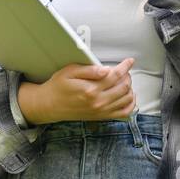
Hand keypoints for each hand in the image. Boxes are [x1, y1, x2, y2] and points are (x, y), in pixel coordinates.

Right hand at [20, 58, 136, 124]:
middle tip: (124, 70)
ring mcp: (101, 111)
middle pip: (123, 87)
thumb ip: (89, 70)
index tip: (129, 61)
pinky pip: (123, 113)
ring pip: (126, 99)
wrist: (49, 105)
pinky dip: (130, 105)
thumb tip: (105, 69)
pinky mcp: (101, 117)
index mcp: (90, 89)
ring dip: (130, 88)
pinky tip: (127, 96)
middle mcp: (98, 102)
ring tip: (124, 81)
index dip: (125, 66)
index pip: (115, 75)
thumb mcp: (69, 72)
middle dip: (127, 76)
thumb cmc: (58, 87)